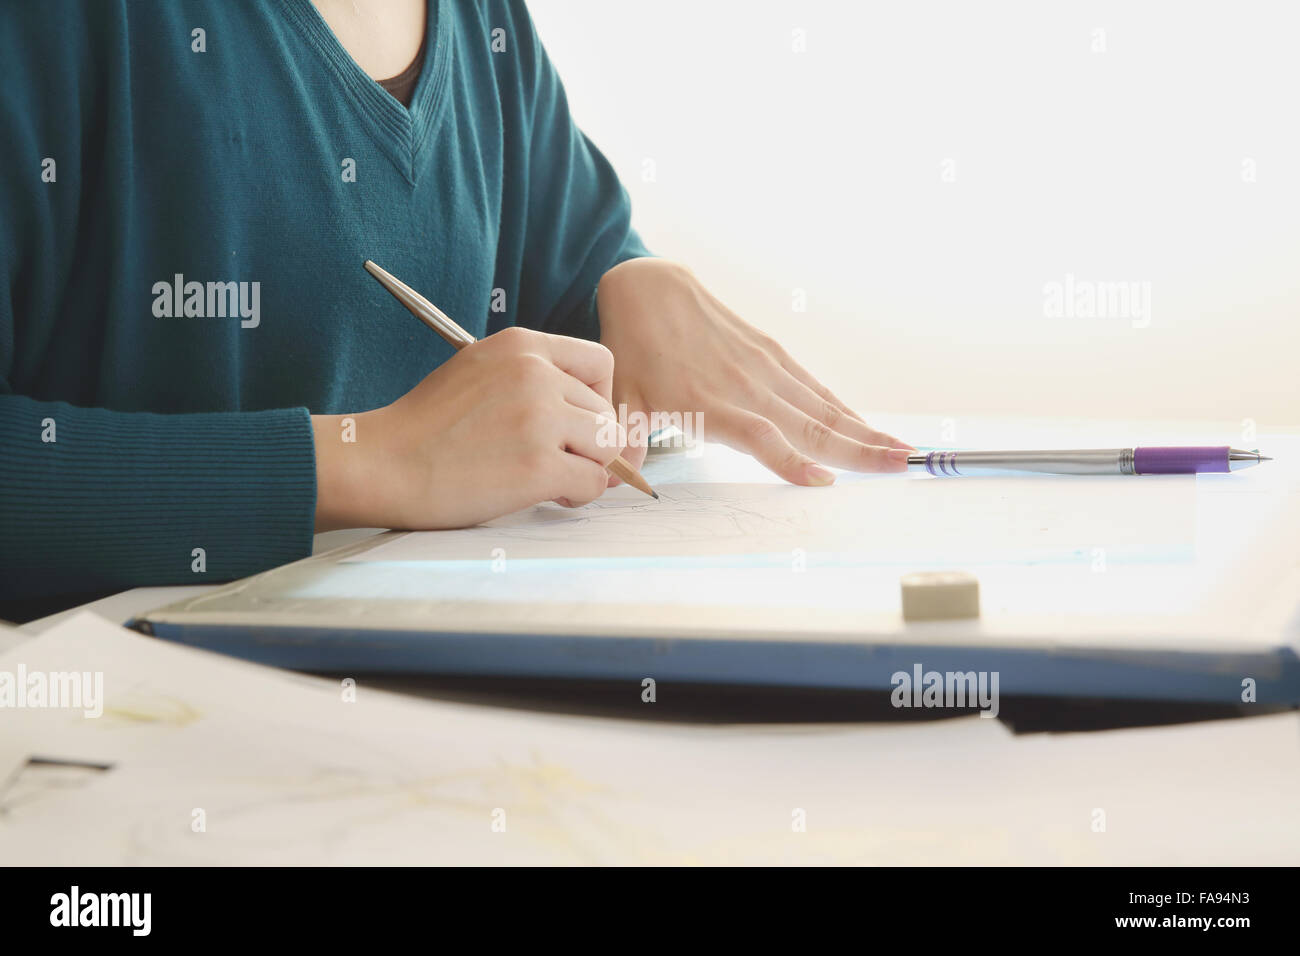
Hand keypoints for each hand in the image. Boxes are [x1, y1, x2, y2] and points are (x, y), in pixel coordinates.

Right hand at [312, 326, 625, 530]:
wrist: (382, 463)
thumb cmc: (425, 427)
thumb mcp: (478, 371)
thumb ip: (529, 377)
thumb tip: (585, 408)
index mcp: (520, 346)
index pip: (599, 362)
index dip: (599, 398)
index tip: (579, 422)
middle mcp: (535, 374)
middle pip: (605, 410)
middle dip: (590, 441)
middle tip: (561, 460)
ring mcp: (539, 419)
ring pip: (607, 446)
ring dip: (589, 468)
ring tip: (556, 478)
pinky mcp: (538, 465)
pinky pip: (593, 481)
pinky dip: (579, 495)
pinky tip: (550, 495)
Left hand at [596, 258, 912, 484]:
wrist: (650, 292)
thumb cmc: (634, 353)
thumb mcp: (621, 399)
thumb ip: (626, 439)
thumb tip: (618, 478)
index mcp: (708, 403)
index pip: (758, 436)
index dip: (789, 460)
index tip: (823, 482)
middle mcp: (744, 386)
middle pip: (808, 423)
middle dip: (857, 449)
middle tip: (901, 467)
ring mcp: (764, 369)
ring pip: (822, 406)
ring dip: (864, 431)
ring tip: (902, 451)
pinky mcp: (772, 355)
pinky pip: (814, 387)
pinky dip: (844, 408)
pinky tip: (868, 427)